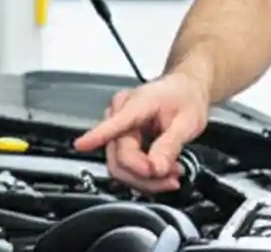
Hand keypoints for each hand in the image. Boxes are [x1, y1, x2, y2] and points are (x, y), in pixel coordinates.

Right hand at [73, 72, 209, 192]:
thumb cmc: (186, 97)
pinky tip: (162, 171)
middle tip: (171, 179)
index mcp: (137, 103)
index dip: (97, 135)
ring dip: (145, 179)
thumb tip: (156, 169)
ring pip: (120, 166)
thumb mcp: (188, 121)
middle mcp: (120, 114)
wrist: (186, 90)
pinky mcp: (120, 140)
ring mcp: (117, 128)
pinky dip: (144, 175)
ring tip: (171, 175)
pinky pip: (125, 165)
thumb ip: (170, 145)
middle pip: (120, 157)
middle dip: (145, 176)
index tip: (81, 145)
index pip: (115, 123)